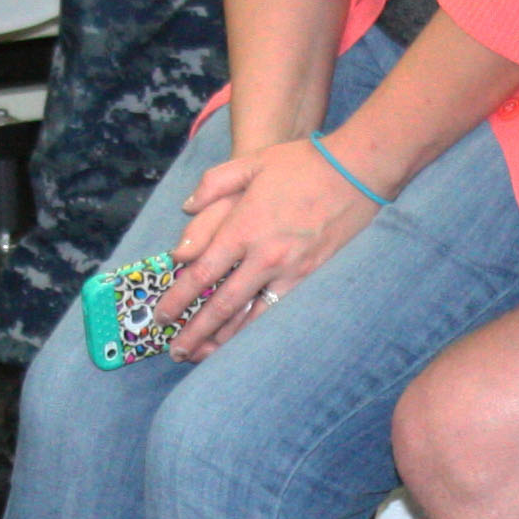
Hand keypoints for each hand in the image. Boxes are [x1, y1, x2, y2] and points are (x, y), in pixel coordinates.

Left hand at [158, 134, 381, 361]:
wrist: (357, 171)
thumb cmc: (302, 164)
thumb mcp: (251, 163)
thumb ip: (213, 184)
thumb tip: (186, 208)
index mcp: (243, 228)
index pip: (201, 273)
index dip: (177, 299)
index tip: (160, 316)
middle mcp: (264, 257)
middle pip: (221, 305)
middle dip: (195, 332)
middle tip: (175, 351)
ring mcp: (291, 272)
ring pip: (252, 318)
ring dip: (226, 340)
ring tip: (205, 356)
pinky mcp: (314, 278)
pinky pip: (280, 313)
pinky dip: (260, 331)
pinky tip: (246, 342)